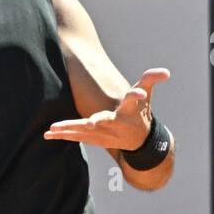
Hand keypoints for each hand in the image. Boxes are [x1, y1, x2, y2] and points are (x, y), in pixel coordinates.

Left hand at [43, 68, 170, 150]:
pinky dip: (62, 136)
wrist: (138, 141)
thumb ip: (150, 80)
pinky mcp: (93, 140)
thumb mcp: (146, 95)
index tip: (139, 93)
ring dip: (69, 130)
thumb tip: (165, 72)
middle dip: (95, 122)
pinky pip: (76, 138)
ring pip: (85, 132)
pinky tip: (47, 134)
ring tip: (53, 128)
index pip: (135, 101)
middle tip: (89, 123)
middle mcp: (116, 124)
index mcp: (129, 111)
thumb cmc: (139, 114)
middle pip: (104, 121)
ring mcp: (104, 134)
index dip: (137, 95)